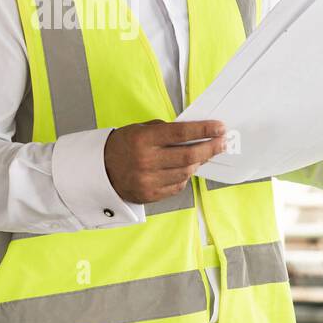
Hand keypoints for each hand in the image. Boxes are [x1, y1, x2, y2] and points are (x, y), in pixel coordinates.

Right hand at [104, 119, 226, 203]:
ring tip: (203, 155)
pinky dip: (185, 176)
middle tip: (222, 143)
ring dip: (198, 163)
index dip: (204, 130)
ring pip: (186, 172)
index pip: (181, 133)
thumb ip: (166, 130)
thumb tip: (196, 132)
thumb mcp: (140, 129)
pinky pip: (178, 186)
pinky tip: (184, 168)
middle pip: (189, 156)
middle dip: (211, 148)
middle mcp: (146, 161)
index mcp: (143, 140)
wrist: (101, 171)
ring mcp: (148, 180)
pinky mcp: (151, 195)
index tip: (219, 128)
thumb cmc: (123, 146)